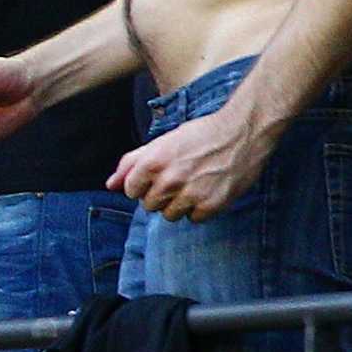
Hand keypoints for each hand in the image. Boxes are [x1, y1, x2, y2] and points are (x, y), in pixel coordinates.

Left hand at [111, 107, 274, 221]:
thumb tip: (110, 185)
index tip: (157, 176)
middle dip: (159, 195)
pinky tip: (207, 191)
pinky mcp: (212, 205)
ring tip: (192, 185)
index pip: (131, 191)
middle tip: (178, 179)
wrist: (242, 132)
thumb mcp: (160, 143)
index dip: (142, 185)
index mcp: (152, 163)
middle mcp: (170, 180)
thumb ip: (131, 163)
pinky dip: (199, 209)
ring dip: (178, 204)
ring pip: (170, 216)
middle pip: (149, 205)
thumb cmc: (198, 135)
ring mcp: (191, 194)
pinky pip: (194, 219)